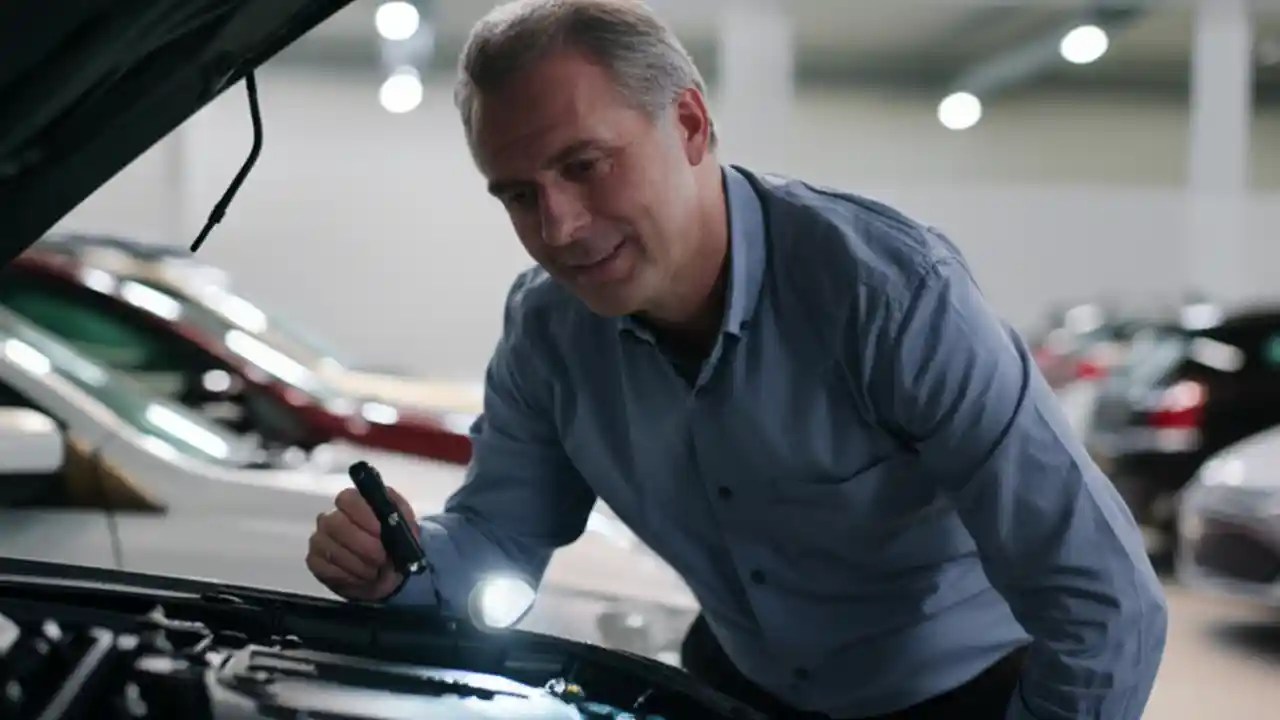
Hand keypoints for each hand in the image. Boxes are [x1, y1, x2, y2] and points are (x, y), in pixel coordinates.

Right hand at [306, 486, 419, 601]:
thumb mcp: (405, 523)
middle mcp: (330, 517)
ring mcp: (319, 539)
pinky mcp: (315, 561)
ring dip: (359, 564)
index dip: (363, 516)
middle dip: (362, 545)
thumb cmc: (395, 541)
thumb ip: (398, 514)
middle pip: (336, 524)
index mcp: (353, 501)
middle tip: (381, 558)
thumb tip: (390, 516)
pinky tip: (362, 578)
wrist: (387, 571)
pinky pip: (325, 568)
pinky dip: (348, 577)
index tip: (381, 532)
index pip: (347, 499)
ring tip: (375, 571)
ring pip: (331, 549)